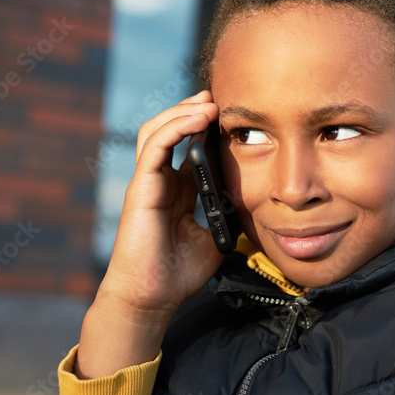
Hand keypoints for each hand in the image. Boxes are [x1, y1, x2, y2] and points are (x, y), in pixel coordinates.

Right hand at [76, 90, 225, 377]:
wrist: (153, 297)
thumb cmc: (179, 273)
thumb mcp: (215, 237)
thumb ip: (226, 215)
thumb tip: (253, 204)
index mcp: (175, 190)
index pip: (187, 146)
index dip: (204, 127)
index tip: (229, 116)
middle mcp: (159, 181)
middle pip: (170, 130)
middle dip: (192, 110)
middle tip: (218, 97)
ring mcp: (147, 182)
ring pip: (158, 130)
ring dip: (184, 112)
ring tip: (209, 103)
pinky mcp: (141, 187)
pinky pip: (156, 146)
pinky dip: (176, 127)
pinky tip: (198, 119)